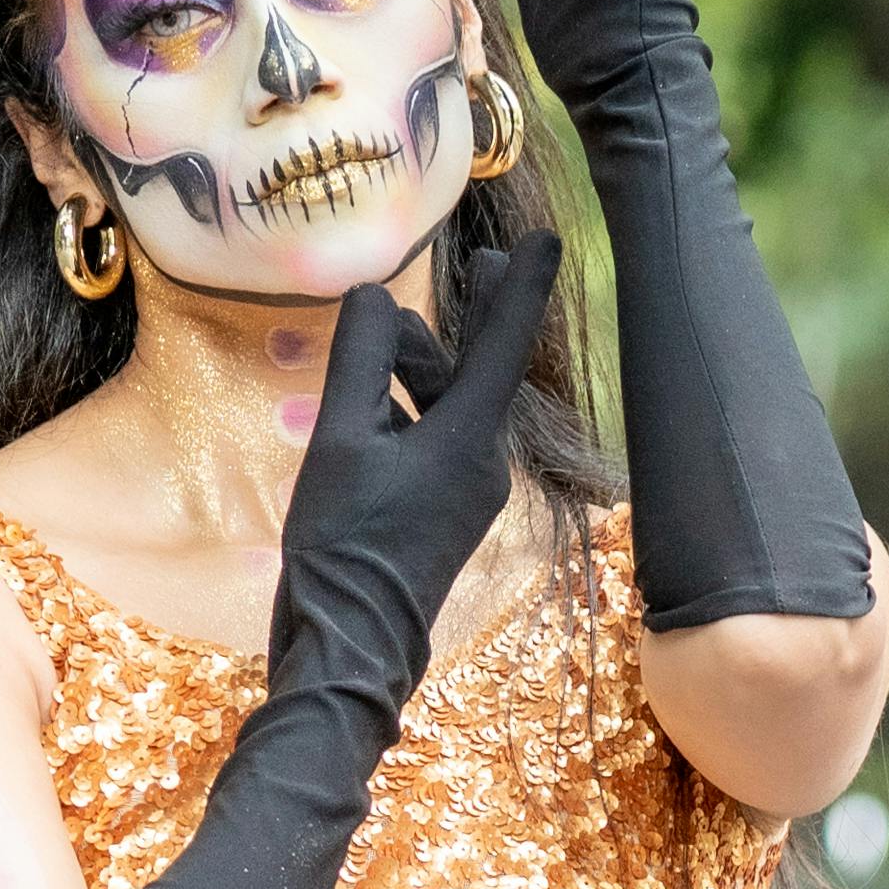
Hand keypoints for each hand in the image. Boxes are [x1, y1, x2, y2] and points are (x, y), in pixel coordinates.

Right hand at [265, 234, 565, 713]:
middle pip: (477, 372)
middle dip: (468, 321)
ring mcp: (467, 495)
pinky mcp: (445, 519)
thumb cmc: (343, 547)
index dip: (523, 286)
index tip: (548, 239)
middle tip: (477, 267)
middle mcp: (483, 463)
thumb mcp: (340, 440)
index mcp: (468, 439)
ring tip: (375, 345)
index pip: (505, 344)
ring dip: (417, 371)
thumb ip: (358, 359)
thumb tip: (371, 296)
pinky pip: (436, 444)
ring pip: (451, 408)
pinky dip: (408, 415)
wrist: (350, 648)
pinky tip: (367, 413)